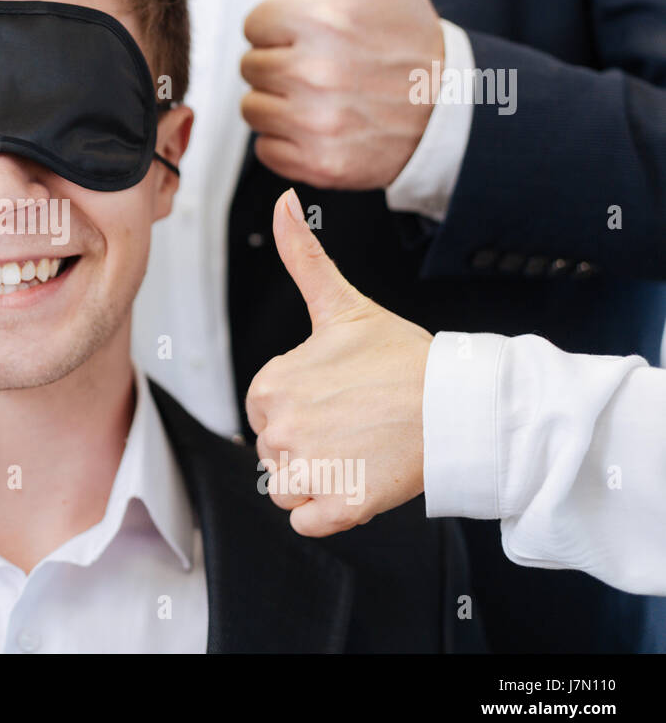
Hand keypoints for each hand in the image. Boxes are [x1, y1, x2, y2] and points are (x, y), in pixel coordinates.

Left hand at [240, 0, 443, 189]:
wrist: (451, 110)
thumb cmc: (412, 37)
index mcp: (324, 22)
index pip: (255, 22)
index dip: (281, 24)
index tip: (313, 30)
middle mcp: (316, 74)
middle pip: (250, 65)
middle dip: (279, 61)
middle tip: (319, 64)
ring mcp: (317, 123)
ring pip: (253, 108)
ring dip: (277, 102)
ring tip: (317, 95)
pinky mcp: (319, 163)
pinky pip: (267, 150)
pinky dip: (286, 143)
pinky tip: (319, 126)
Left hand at [245, 188, 430, 535]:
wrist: (460, 404)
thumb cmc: (404, 358)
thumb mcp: (342, 303)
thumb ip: (301, 256)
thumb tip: (283, 202)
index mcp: (269, 386)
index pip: (262, 409)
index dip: (299, 405)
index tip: (336, 395)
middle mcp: (278, 431)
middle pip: (273, 449)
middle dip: (308, 440)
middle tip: (355, 420)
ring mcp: (308, 472)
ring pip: (286, 486)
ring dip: (316, 476)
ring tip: (358, 448)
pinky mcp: (338, 508)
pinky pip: (305, 520)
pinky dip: (326, 510)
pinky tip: (356, 481)